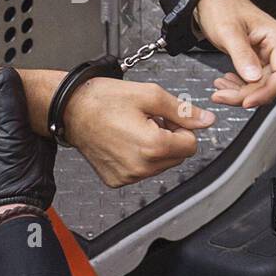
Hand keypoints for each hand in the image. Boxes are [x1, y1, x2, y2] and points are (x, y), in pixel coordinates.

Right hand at [0, 67, 57, 230]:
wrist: (2, 215)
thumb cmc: (18, 183)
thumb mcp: (13, 136)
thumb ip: (9, 106)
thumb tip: (5, 76)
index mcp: (40, 137)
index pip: (29, 106)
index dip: (16, 91)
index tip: (3, 77)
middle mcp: (26, 145)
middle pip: (9, 116)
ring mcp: (7, 156)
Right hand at [63, 75, 214, 187]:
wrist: (69, 109)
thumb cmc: (102, 99)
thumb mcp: (149, 95)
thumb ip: (182, 110)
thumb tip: (206, 120)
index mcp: (153, 146)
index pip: (191, 144)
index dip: (181, 126)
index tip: (165, 116)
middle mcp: (141, 167)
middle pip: (177, 156)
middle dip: (169, 137)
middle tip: (148, 119)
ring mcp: (128, 177)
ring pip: (161, 165)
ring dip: (155, 147)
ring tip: (134, 128)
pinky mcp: (116, 180)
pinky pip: (141, 171)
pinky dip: (139, 157)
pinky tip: (124, 140)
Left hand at [152, 0, 275, 105]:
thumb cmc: (221, 6)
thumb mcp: (228, 31)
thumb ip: (242, 55)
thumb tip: (253, 78)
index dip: (265, 93)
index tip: (245, 102)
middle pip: (270, 84)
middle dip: (246, 94)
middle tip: (222, 95)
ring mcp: (269, 53)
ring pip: (261, 85)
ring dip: (240, 91)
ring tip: (220, 90)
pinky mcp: (259, 58)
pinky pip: (254, 79)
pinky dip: (239, 85)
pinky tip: (225, 83)